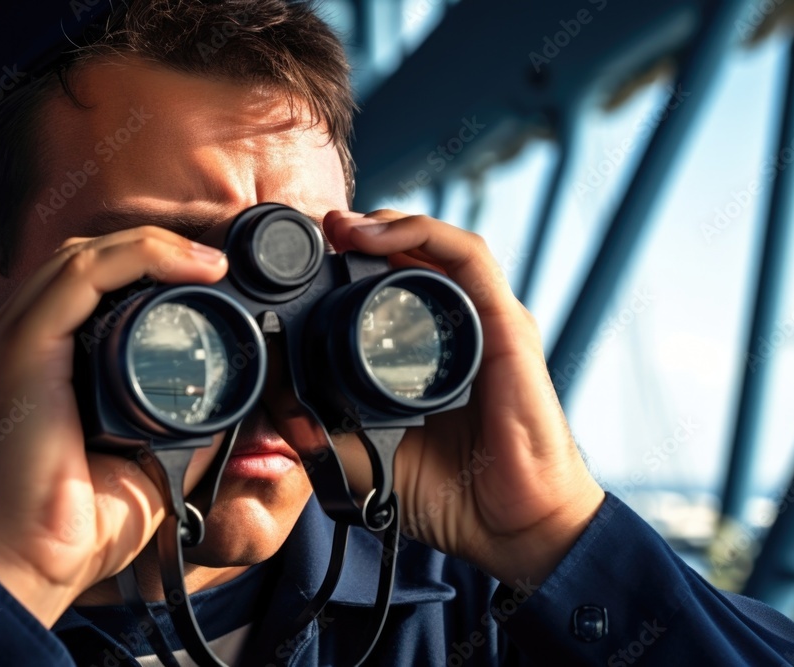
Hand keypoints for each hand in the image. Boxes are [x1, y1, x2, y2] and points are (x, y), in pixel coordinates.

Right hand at [0, 227, 228, 626]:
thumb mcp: (157, 454)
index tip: (217, 278)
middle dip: (159, 248)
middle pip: (92, 260)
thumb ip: (191, 422)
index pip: (97, 284)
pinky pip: (81, 276)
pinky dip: (138, 256)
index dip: (153, 266)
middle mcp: (29, 339)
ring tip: (213, 263)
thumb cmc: (87, 518)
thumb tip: (239, 401)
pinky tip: (190, 267)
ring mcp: (18, 338)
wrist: (44, 561)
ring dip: (156, 246)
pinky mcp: (21, 347)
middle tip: (220, 265)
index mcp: (51, 358)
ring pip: (87, 256)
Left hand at [323, 210, 604, 586]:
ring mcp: (485, 322)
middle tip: (319, 235)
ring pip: (438, 244)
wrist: (512, 527)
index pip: (392, 288)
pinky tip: (380, 236)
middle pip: (414, 256)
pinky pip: (468, 258)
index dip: (350, 267)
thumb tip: (281, 413)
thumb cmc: (454, 495)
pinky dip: (423, 234)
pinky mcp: (506, 324)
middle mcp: (460, 328)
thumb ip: (330, 437)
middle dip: (364, 234)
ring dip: (388, 224)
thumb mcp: (370, 459)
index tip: (303, 268)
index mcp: (430, 353)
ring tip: (343, 227)